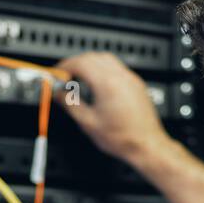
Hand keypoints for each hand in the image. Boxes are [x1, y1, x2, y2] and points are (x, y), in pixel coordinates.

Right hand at [56, 52, 171, 165]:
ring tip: (79, 79)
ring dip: (89, 64)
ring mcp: (130, 79)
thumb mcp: (88, 123)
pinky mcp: (135, 84)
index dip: (64, 66)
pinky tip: (96, 84)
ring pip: (106, 59)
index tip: (57, 74)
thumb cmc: (123, 138)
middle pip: (92, 56)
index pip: (80, 63)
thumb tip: (58, 94)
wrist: (147, 145)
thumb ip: (70, 105)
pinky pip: (116, 67)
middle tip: (65, 76)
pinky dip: (102, 69)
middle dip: (75, 63)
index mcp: (107, 83)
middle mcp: (120, 76)